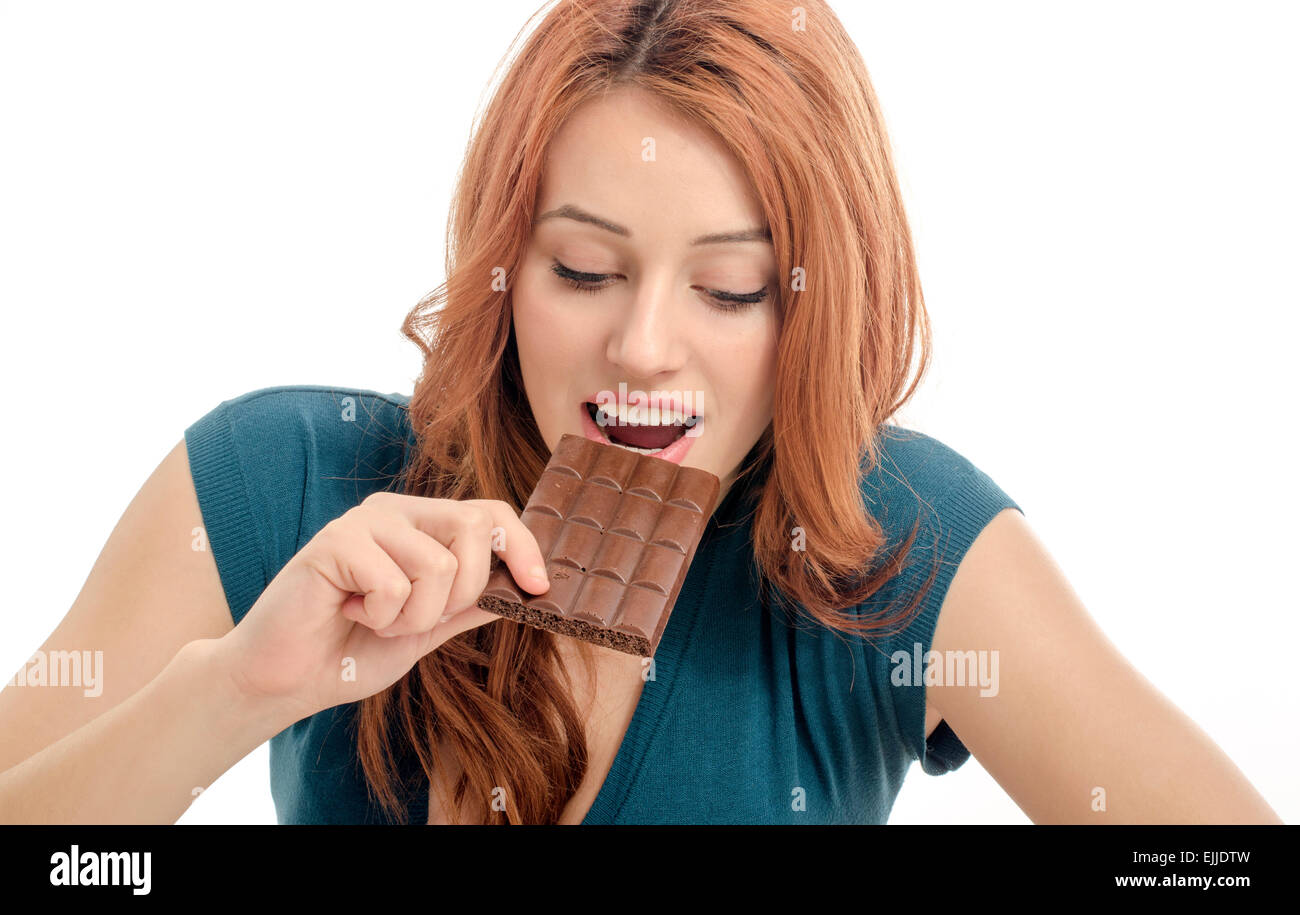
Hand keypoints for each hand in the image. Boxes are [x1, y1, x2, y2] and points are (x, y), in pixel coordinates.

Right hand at [215, 493, 549, 721]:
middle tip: (418, 620)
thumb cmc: (352, 651)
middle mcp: (396, 511)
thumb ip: (471, 605)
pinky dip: (379, 618)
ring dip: (414, 617)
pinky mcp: (334, 541)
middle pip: (474, 529)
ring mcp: (364, 521)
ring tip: (375, 619)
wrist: (286, 679)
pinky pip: (394, 584)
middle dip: (463, 593)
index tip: (539, 588)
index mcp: (421, 525)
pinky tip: (347, 613)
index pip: (489, 513)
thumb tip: (526, 588)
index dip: (523, 547)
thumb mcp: (428, 630)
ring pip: (439, 565)